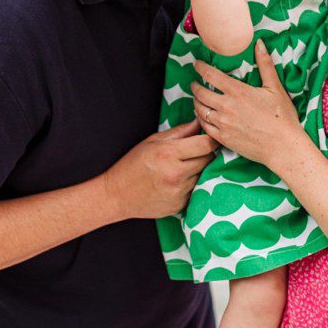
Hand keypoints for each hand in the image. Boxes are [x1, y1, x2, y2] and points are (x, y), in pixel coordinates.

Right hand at [100, 120, 216, 219]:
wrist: (117, 195)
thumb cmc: (132, 165)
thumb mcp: (152, 142)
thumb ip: (179, 132)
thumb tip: (199, 122)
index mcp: (168, 153)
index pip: (206, 144)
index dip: (211, 139)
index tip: (209, 137)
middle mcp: (176, 174)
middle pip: (209, 159)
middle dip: (206, 152)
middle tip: (196, 150)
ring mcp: (180, 191)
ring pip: (204, 174)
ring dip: (199, 169)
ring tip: (183, 166)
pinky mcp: (181, 204)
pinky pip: (196, 189)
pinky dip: (192, 183)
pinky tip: (177, 181)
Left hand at [191, 42, 303, 170]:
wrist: (283, 147)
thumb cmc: (282, 117)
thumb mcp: (275, 88)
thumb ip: (265, 64)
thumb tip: (260, 44)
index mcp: (238, 91)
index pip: (211, 74)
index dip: (200, 67)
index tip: (196, 64)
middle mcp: (226, 106)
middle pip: (201, 92)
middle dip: (195, 86)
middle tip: (194, 83)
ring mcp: (223, 123)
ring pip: (200, 109)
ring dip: (196, 102)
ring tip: (197, 99)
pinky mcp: (223, 138)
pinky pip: (204, 126)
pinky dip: (200, 119)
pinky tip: (203, 116)